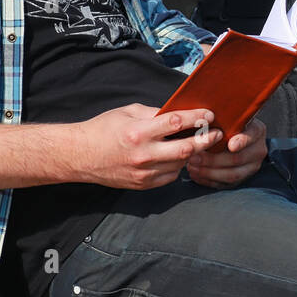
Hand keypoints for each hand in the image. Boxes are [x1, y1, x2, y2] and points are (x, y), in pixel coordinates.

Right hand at [79, 102, 222, 189]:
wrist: (80, 156)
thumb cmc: (103, 129)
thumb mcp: (128, 112)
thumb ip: (155, 113)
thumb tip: (180, 113)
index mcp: (139, 131)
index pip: (176, 123)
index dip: (197, 118)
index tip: (209, 115)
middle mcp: (143, 154)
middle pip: (186, 149)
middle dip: (205, 140)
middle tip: (216, 134)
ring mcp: (144, 173)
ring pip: (180, 164)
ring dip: (192, 154)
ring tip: (199, 144)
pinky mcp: (143, 184)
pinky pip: (170, 177)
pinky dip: (178, 167)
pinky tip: (178, 157)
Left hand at [187, 117, 266, 188]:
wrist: (238, 138)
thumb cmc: (228, 124)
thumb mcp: (230, 117)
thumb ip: (223, 118)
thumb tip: (202, 118)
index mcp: (257, 131)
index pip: (251, 136)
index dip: (242, 141)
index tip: (231, 145)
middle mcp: (258, 150)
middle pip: (238, 159)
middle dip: (213, 160)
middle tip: (195, 156)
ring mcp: (251, 167)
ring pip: (232, 175)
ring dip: (209, 172)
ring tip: (192, 166)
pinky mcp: (242, 179)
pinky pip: (226, 184)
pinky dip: (208, 181)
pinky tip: (196, 174)